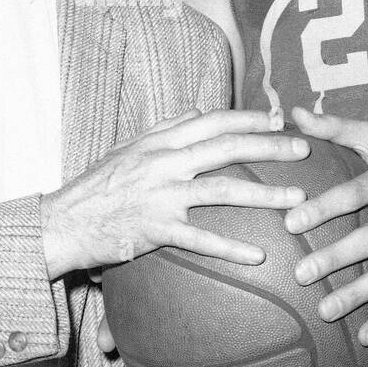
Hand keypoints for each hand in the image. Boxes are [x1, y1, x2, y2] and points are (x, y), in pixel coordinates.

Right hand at [41, 108, 310, 279]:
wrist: (63, 222)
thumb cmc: (96, 186)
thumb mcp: (127, 148)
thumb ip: (164, 128)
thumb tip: (198, 109)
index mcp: (158, 141)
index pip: (212, 120)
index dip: (249, 118)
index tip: (281, 118)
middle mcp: (162, 163)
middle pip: (225, 148)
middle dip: (269, 146)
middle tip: (304, 149)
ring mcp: (159, 196)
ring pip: (221, 190)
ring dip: (263, 194)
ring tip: (296, 199)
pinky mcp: (154, 230)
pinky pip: (200, 239)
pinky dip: (230, 248)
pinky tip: (258, 256)